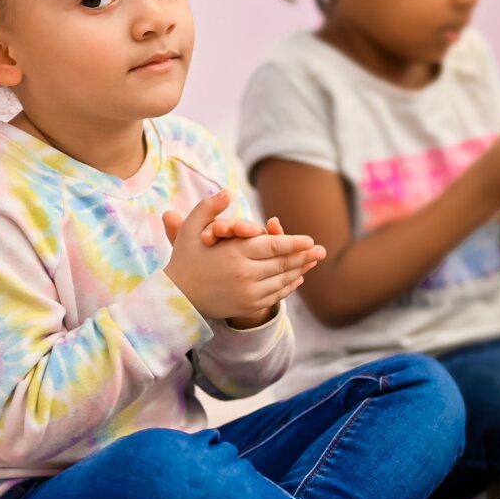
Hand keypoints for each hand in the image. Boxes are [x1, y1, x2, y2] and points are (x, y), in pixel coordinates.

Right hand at [162, 192, 325, 325]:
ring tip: (313, 261)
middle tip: (322, 250)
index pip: (271, 246)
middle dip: (304, 256)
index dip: (293, 243)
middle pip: (281, 264)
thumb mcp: (191, 231)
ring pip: (281, 280)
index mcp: (233, 253)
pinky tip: (298, 278)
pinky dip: (289, 286)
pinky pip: (275, 295)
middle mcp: (244, 274)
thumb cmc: (185, 260)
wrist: (177, 299)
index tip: (310, 240)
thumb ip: (208, 209)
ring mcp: (247, 293)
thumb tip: (227, 192)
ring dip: (300, 270)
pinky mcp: (248, 306)